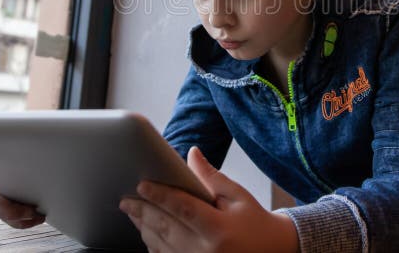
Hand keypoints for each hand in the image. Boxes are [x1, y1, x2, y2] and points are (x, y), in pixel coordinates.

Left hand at [119, 146, 297, 252]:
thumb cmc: (254, 222)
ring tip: (133, 211)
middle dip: (143, 211)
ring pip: (160, 245)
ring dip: (144, 227)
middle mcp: (205, 251)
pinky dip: (153, 244)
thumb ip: (210, 177)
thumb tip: (191, 154)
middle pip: (165, 227)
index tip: (142, 185)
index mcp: (219, 229)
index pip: (183, 208)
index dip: (160, 195)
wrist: (271, 252)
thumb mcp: (238, 196)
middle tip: (127, 199)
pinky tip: (147, 231)